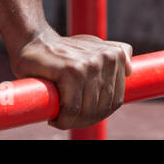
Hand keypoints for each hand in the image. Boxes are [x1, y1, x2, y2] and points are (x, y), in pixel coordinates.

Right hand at [11, 27, 133, 129]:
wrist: (33, 41)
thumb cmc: (63, 51)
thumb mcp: (93, 47)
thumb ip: (113, 53)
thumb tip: (130, 71)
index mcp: (116, 56)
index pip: (115, 100)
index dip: (98, 114)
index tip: (81, 115)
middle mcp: (106, 58)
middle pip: (102, 108)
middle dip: (84, 120)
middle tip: (68, 119)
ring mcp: (91, 64)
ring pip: (87, 111)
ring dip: (72, 122)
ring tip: (60, 117)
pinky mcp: (72, 71)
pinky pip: (72, 109)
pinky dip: (63, 119)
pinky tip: (55, 117)